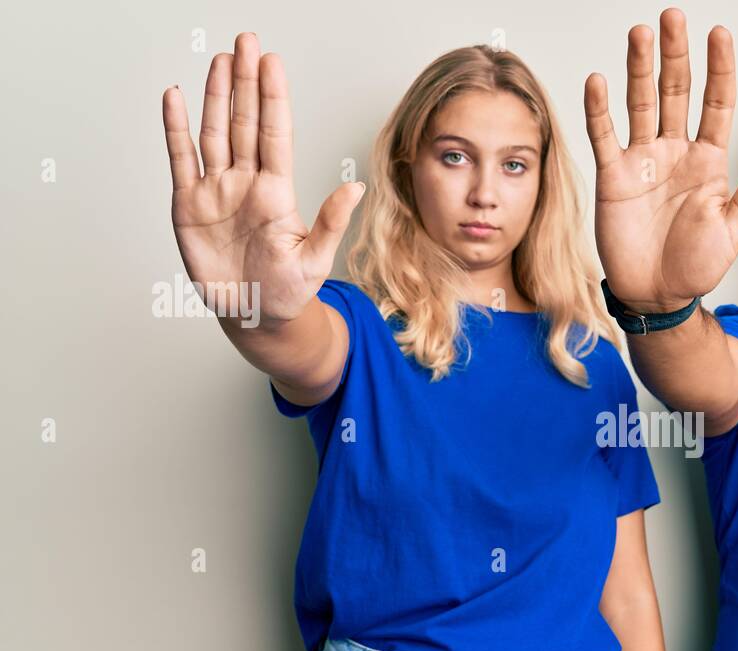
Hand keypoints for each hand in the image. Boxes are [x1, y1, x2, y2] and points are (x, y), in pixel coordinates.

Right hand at [162, 32, 363, 323]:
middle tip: (246, 42)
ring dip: (216, 97)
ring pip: (215, 133)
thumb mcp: (315, 259)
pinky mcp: (189, 205)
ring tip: (219, 61)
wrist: (254, 315)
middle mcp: (246, 183)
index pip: (275, 134)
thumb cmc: (288, 290)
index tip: (272, 62)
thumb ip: (331, 222)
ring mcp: (217, 190)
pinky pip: (181, 159)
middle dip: (245, 82)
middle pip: (245, 123)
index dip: (273, 98)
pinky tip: (176, 97)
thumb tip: (355, 189)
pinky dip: (176, 128)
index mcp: (277, 192)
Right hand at [583, 8, 737, 313]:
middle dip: (676, 54)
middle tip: (674, 17)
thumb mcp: (735, 226)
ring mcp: (643, 162)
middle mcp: (676, 152)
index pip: (716, 103)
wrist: (658, 296)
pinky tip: (599, 80)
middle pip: (677, 92)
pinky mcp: (614, 177)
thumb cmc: (697, 267)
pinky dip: (600, 109)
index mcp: (709, 161)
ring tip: (640, 34)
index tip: (720, 34)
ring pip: (642, 104)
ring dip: (639, 68)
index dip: (719, 68)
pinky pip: (605, 136)